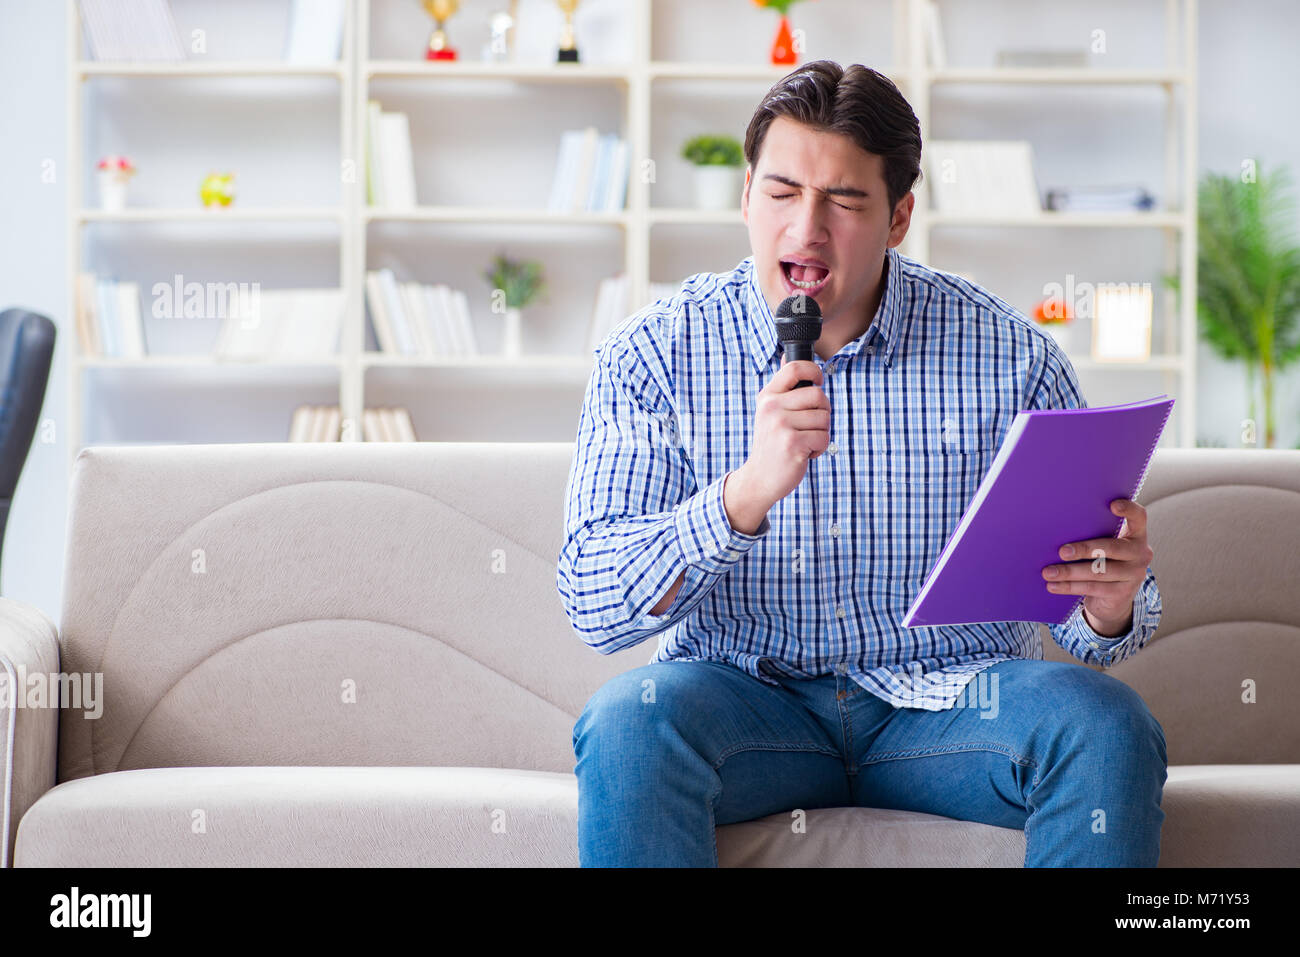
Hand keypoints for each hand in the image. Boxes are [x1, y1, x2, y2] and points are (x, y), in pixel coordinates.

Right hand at [734, 356, 831, 508]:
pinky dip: (820, 448)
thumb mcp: (769, 411)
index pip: (794, 368)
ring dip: (821, 433)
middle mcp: (772, 408)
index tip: (818, 381)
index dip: (814, 371)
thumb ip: (781, 388)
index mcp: (767, 397)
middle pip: (818, 395)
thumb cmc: (771, 444)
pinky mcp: (793, 444)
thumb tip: (786, 356)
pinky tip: (804, 453)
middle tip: (810, 426)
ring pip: (824, 418)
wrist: (759, 478)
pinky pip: (824, 437)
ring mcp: (781, 425)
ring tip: (803, 442)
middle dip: (823, 412)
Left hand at [1041, 498, 1153, 637]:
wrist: (1113, 599)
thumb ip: (1093, 533)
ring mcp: (1134, 574)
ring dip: (1070, 572)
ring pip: (1098, 571)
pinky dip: (1070, 586)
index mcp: (1136, 534)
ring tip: (1048, 572)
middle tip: (1062, 552)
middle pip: (1112, 548)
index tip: (1112, 504)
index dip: (1129, 509)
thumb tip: (1055, 527)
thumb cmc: (1103, 562)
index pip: (1138, 516)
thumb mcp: (1103, 546)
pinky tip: (1053, 586)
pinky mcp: (1123, 593)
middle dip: (1084, 549)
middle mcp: (1140, 552)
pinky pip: (1093, 588)